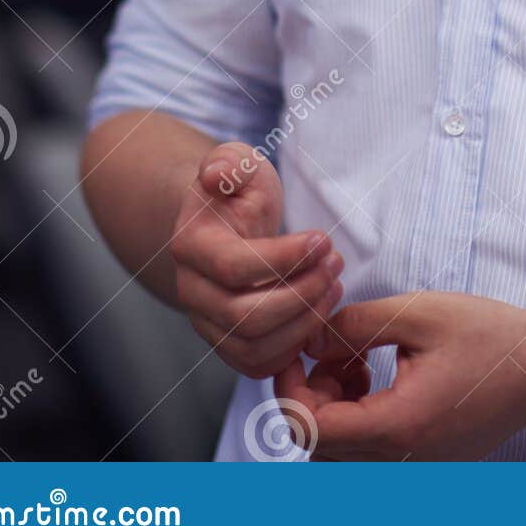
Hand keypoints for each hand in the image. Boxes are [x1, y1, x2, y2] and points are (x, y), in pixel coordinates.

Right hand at [170, 141, 343, 378]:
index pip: (234, 267)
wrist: (225, 223)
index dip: (284, 258)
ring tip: (334, 285)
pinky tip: (321, 310)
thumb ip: (228, 162)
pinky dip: (296, 346)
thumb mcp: (236, 162)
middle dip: (301, 294)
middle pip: (246, 316)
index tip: (323, 240)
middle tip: (335, 264)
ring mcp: (207, 324)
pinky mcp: (228, 345)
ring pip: (255, 347)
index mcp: (189, 246)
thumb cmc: (236, 191)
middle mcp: (192, 292)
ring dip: (305, 321)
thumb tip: (217, 173)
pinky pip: (260, 364)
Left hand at [274, 291, 525, 459]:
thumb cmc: (487, 335)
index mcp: (397, 427)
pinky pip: (367, 449)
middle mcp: (402, 460)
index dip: (288, 388)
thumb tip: (307, 338)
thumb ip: (354, 324)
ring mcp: (413, 467)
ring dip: (332, 403)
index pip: (310, 430)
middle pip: (319, 445)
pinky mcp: (422, 460)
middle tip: (332, 344)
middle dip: (310, 392)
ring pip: (340, 450)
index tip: (296, 346)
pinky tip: (374, 372)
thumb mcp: (416, 313)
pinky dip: (355, 413)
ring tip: (357, 356)